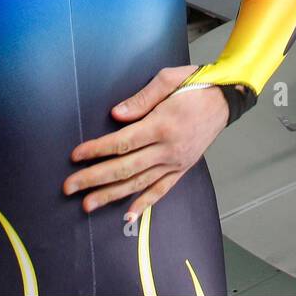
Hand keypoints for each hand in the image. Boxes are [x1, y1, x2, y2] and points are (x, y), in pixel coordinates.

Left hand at [63, 64, 229, 220]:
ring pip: (139, 183)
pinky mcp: (182, 168)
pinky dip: (145, 205)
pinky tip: (128, 215)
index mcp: (162, 125)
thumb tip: (116, 114)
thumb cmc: (195, 84)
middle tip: (70, 187)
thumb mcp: (168, 80)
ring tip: (88, 204)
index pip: (122, 142)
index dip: (96, 150)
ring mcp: (176, 162)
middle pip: (125, 168)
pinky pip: (161, 190)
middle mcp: (168, 148)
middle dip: (94, 179)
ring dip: (111, 195)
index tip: (75, 156)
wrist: (226, 98)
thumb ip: (141, 99)